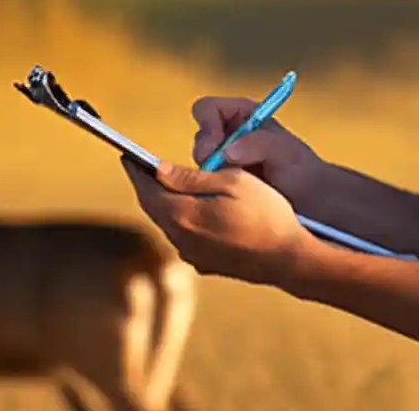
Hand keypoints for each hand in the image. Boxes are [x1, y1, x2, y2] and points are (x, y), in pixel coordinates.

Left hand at [120, 157, 312, 284]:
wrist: (290, 259)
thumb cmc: (266, 214)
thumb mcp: (231, 181)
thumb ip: (190, 176)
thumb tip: (158, 169)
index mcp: (183, 215)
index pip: (147, 189)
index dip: (136, 170)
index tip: (127, 155)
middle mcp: (181, 239)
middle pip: (154, 207)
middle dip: (149, 185)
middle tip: (145, 166)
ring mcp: (192, 254)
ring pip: (168, 222)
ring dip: (165, 202)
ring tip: (168, 183)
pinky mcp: (205, 263)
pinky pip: (183, 236)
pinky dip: (181, 218)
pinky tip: (193, 208)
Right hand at [191, 96, 326, 207]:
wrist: (311, 200)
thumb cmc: (302, 169)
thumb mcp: (283, 151)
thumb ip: (257, 144)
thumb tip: (227, 150)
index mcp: (241, 114)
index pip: (208, 108)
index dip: (207, 124)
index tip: (215, 147)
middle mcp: (228, 133)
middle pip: (200, 137)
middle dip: (206, 154)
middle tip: (220, 171)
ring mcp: (223, 158)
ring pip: (201, 162)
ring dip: (211, 173)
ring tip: (235, 183)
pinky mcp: (222, 181)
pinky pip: (206, 181)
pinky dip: (214, 187)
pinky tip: (232, 195)